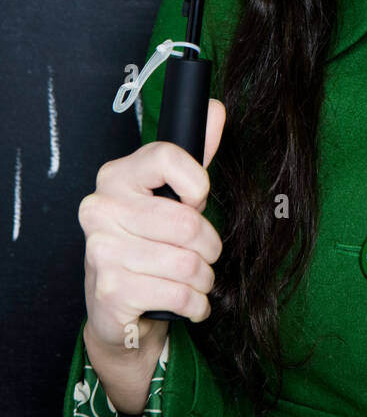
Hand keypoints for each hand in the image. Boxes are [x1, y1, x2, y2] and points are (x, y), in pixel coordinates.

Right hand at [79, 98, 225, 353]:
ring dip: (205, 278)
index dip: (197, 183)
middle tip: (206, 253)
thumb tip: (215, 109)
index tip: (198, 200)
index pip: (167, 157)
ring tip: (198, 279)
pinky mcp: (111, 290)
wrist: (117, 307)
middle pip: (186, 222)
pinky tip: (191, 302)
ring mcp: (102, 250)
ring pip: (187, 263)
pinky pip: (178, 295)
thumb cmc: (148, 243)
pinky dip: (196, 303)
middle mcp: (101, 208)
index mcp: (117, 176)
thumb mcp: (170, 195)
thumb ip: (195, 155)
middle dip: (210, 245)